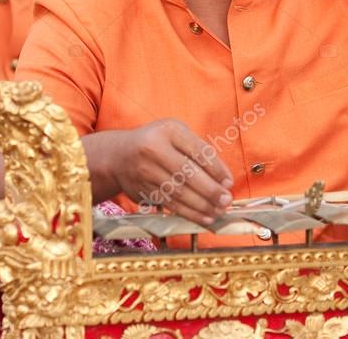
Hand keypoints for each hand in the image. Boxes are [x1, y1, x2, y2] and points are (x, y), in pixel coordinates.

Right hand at [110, 118, 233, 224]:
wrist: (118, 155)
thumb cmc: (158, 142)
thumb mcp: (176, 135)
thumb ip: (198, 150)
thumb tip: (223, 178)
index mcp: (169, 131)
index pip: (197, 151)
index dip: (216, 169)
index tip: (229, 182)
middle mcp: (154, 150)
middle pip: (187, 174)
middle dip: (210, 190)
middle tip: (226, 200)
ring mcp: (145, 171)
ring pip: (178, 192)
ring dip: (202, 205)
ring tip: (219, 211)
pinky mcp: (142, 190)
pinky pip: (170, 203)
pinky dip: (189, 213)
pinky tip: (204, 217)